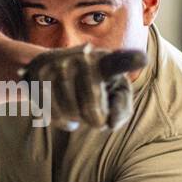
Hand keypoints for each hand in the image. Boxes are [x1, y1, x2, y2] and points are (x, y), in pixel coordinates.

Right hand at [21, 44, 146, 130]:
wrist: (50, 65)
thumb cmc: (93, 84)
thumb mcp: (113, 91)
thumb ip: (122, 109)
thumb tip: (111, 124)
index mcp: (106, 61)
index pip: (119, 62)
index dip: (130, 61)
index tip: (142, 58)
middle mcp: (83, 59)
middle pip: (93, 112)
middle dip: (95, 120)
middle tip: (94, 114)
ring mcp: (59, 65)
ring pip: (71, 114)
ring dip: (76, 119)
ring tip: (77, 108)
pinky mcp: (39, 75)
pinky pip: (53, 115)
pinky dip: (62, 121)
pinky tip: (65, 113)